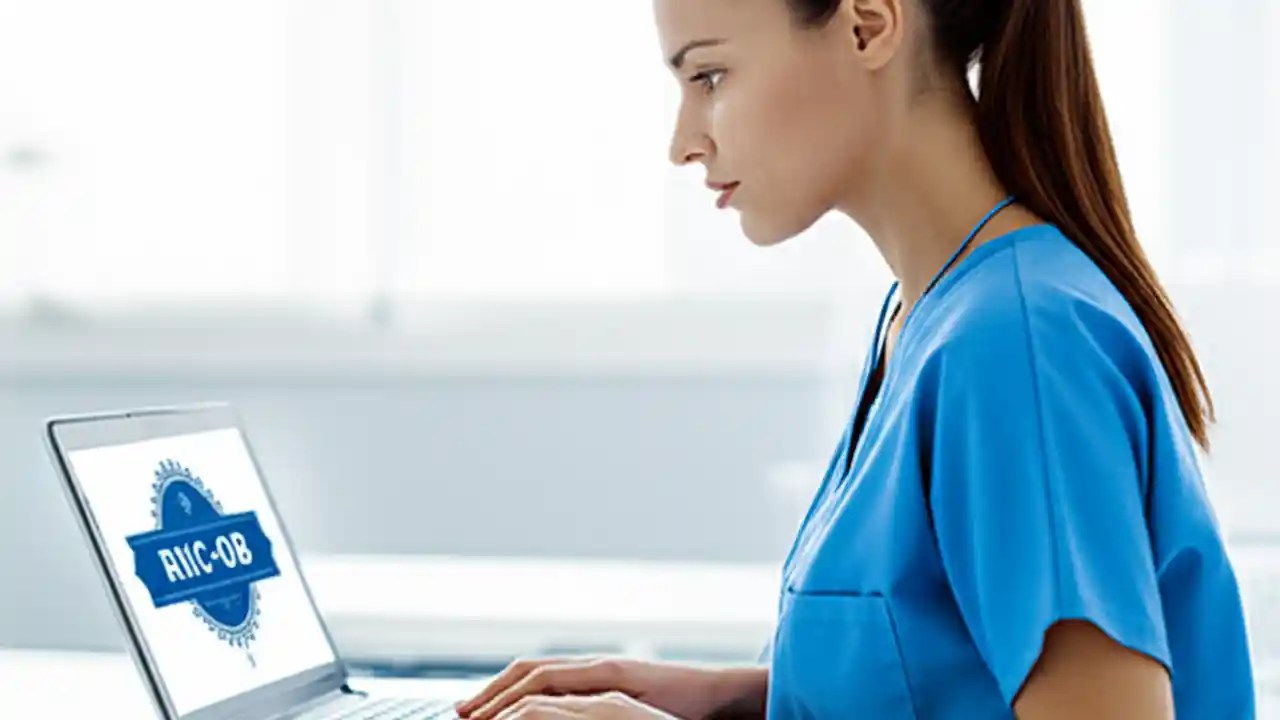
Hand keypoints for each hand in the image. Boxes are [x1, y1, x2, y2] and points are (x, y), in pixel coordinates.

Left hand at [455, 657, 759, 719]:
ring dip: (502, 691)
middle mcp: (590, 665)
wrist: (717, 697)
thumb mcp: (621, 715)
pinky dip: (531, 692)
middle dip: (489, 692)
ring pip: (536, 672)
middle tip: (460, 714)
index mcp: (591, 676)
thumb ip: (590, 714)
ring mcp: (602, 666)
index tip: (470, 714)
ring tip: (476, 715)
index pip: (533, 678)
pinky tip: (515, 708)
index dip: (498, 693)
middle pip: (526, 670)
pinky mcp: (615, 672)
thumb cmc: (678, 712)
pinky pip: (563, 679)